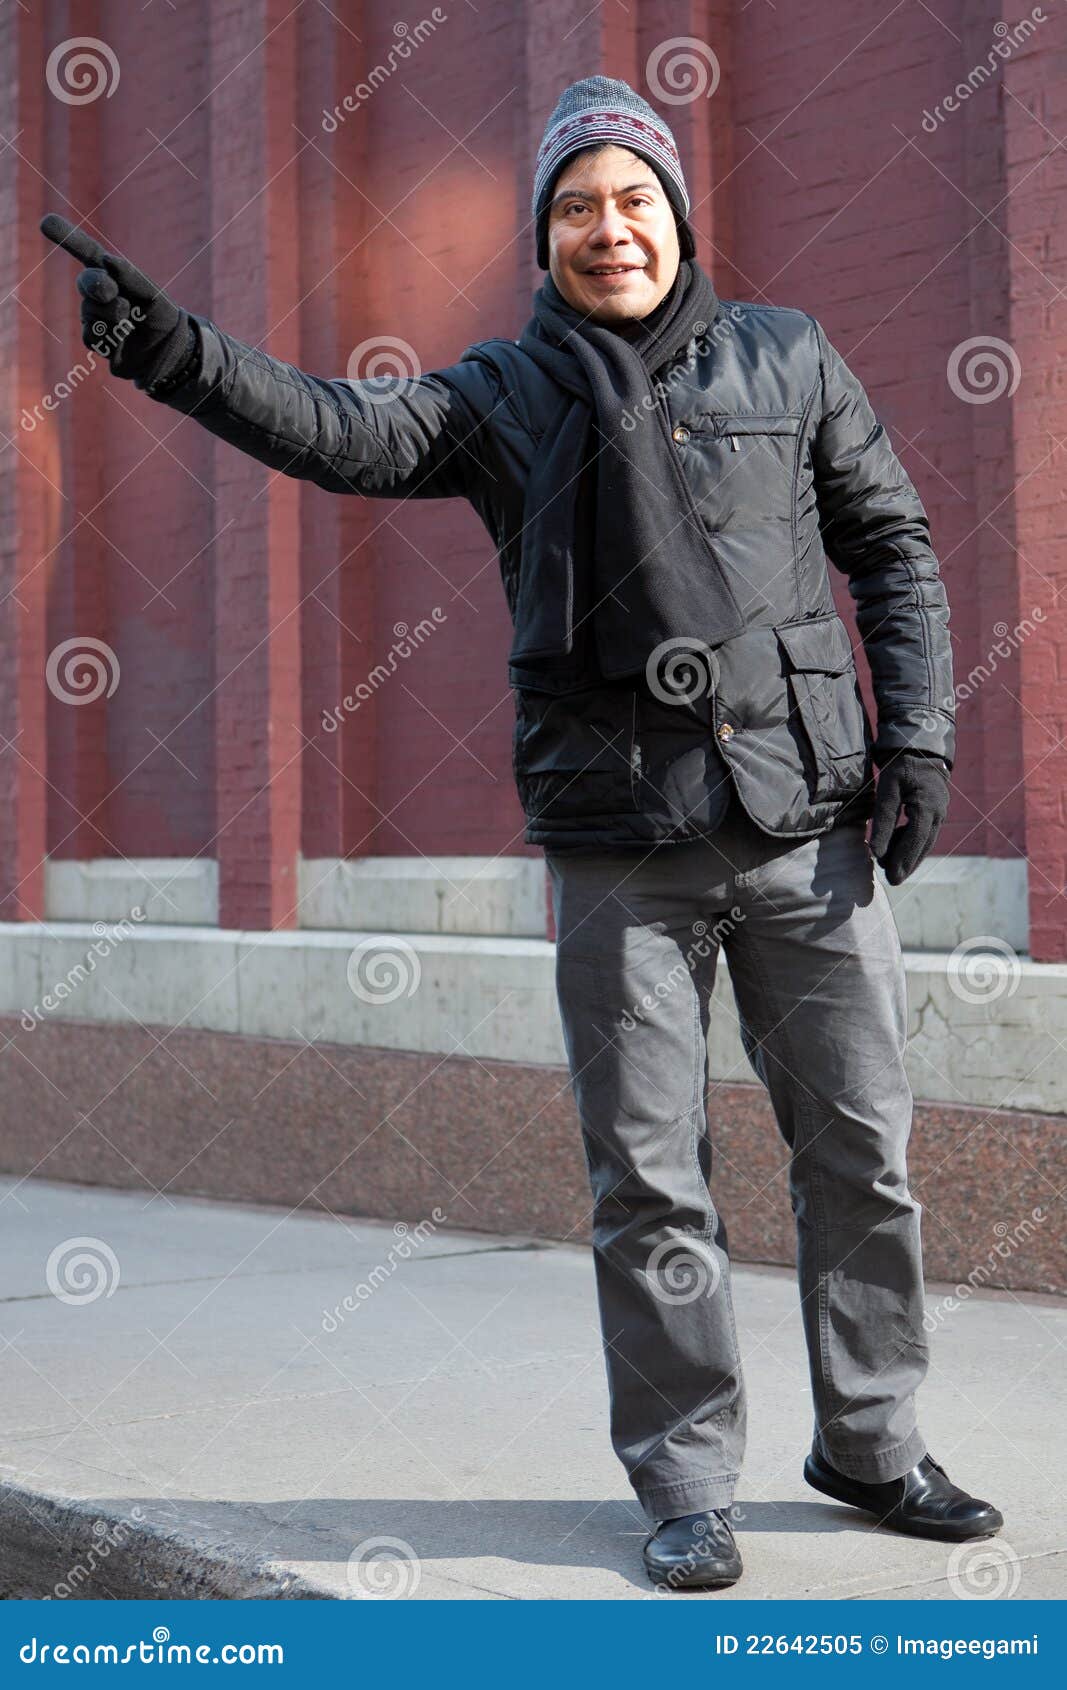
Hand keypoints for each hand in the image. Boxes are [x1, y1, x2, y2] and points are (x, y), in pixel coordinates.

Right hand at [40, 212, 193, 389]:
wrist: (168, 352)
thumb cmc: (161, 318)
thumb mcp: (152, 293)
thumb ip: (131, 276)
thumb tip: (107, 259)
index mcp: (113, 275)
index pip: (88, 253)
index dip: (68, 238)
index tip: (46, 222)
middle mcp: (100, 293)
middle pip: (86, 282)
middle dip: (96, 284)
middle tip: (112, 291)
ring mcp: (95, 316)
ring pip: (90, 312)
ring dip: (113, 315)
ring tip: (131, 322)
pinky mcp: (96, 341)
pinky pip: (92, 335)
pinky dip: (111, 336)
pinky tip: (124, 338)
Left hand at [869, 750, 949, 884]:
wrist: (919, 745)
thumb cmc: (900, 765)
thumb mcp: (887, 789)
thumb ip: (883, 821)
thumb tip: (877, 852)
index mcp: (928, 806)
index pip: (915, 841)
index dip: (904, 861)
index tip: (892, 878)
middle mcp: (938, 812)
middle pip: (923, 845)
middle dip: (907, 864)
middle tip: (891, 880)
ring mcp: (940, 810)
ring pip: (926, 841)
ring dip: (910, 855)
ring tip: (890, 866)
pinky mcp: (936, 809)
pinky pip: (926, 831)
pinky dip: (912, 842)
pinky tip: (897, 846)